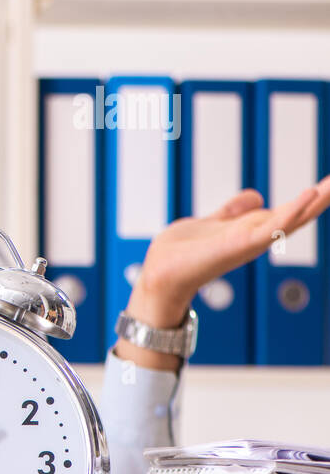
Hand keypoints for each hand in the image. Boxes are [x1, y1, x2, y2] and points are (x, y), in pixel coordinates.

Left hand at [118, 176, 329, 370]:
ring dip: (315, 201)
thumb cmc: (182, 256)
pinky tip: (308, 196)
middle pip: (299, 214)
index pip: (291, 210)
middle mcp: (256, 237)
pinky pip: (270, 228)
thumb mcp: (214, 222)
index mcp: (252, 230)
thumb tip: (256, 196)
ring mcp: (249, 243)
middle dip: (323, 198)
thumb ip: (234, 211)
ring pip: (291, 219)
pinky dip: (290, 212)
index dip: (313, 196)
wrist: (160, 277)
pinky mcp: (238, 246)